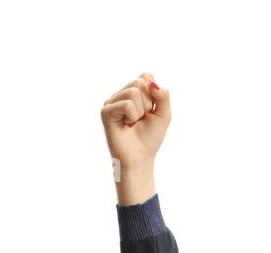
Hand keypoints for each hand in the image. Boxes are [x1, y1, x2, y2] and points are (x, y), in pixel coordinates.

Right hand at [101, 72, 169, 200]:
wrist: (139, 157)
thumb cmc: (150, 137)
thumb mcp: (164, 115)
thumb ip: (163, 96)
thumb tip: (152, 82)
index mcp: (134, 91)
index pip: (146, 76)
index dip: (154, 95)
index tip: (150, 111)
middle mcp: (121, 94)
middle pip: (140, 83)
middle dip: (147, 104)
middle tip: (141, 119)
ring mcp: (112, 101)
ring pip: (133, 93)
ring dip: (140, 112)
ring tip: (133, 123)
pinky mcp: (106, 111)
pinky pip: (126, 104)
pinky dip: (132, 116)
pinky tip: (126, 125)